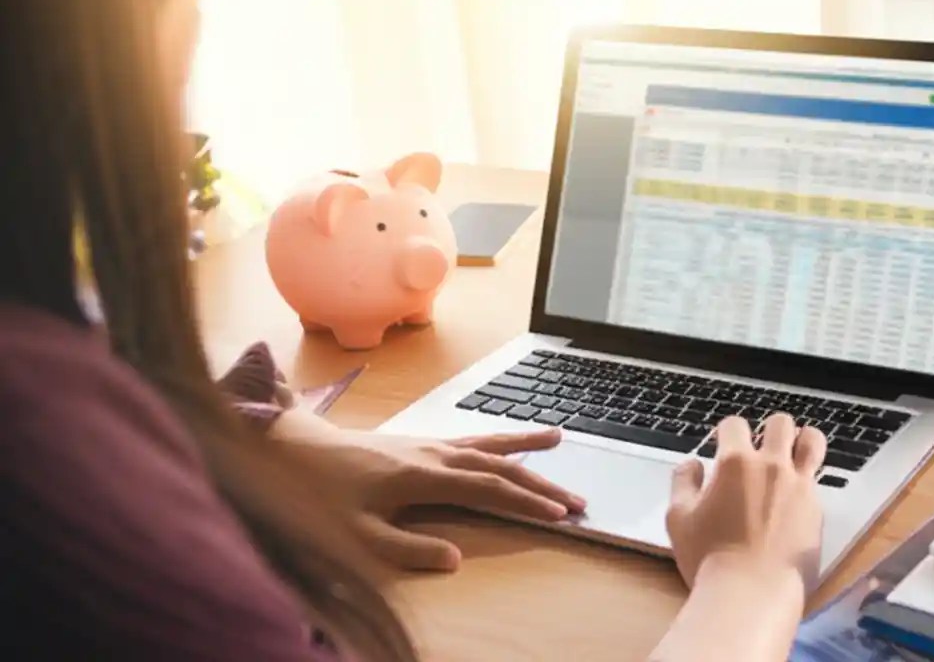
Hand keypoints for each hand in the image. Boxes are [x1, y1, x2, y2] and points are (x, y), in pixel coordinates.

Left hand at [271, 410, 585, 571]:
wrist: (292, 450)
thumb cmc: (319, 496)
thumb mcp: (356, 536)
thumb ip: (406, 550)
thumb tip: (455, 559)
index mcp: (423, 477)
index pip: (489, 489)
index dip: (527, 503)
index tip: (561, 516)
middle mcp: (432, 455)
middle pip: (500, 466)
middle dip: (541, 483)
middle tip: (577, 499)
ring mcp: (427, 445)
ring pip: (488, 445)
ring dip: (526, 447)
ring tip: (559, 438)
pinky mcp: (418, 443)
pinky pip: (469, 439)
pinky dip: (497, 438)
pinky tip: (507, 442)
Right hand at [651, 414, 826, 661]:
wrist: (752, 594)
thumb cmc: (708, 558)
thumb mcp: (678, 518)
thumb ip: (683, 483)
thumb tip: (692, 464)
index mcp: (735, 463)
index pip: (734, 424)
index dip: (726, 432)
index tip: (723, 445)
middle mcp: (772, 466)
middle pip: (780, 424)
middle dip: (768, 430)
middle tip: (759, 450)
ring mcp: (799, 486)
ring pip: (812, 441)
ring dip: (801, 442)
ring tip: (792, 456)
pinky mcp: (817, 509)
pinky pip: (816, 480)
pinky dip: (806, 481)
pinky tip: (795, 499)